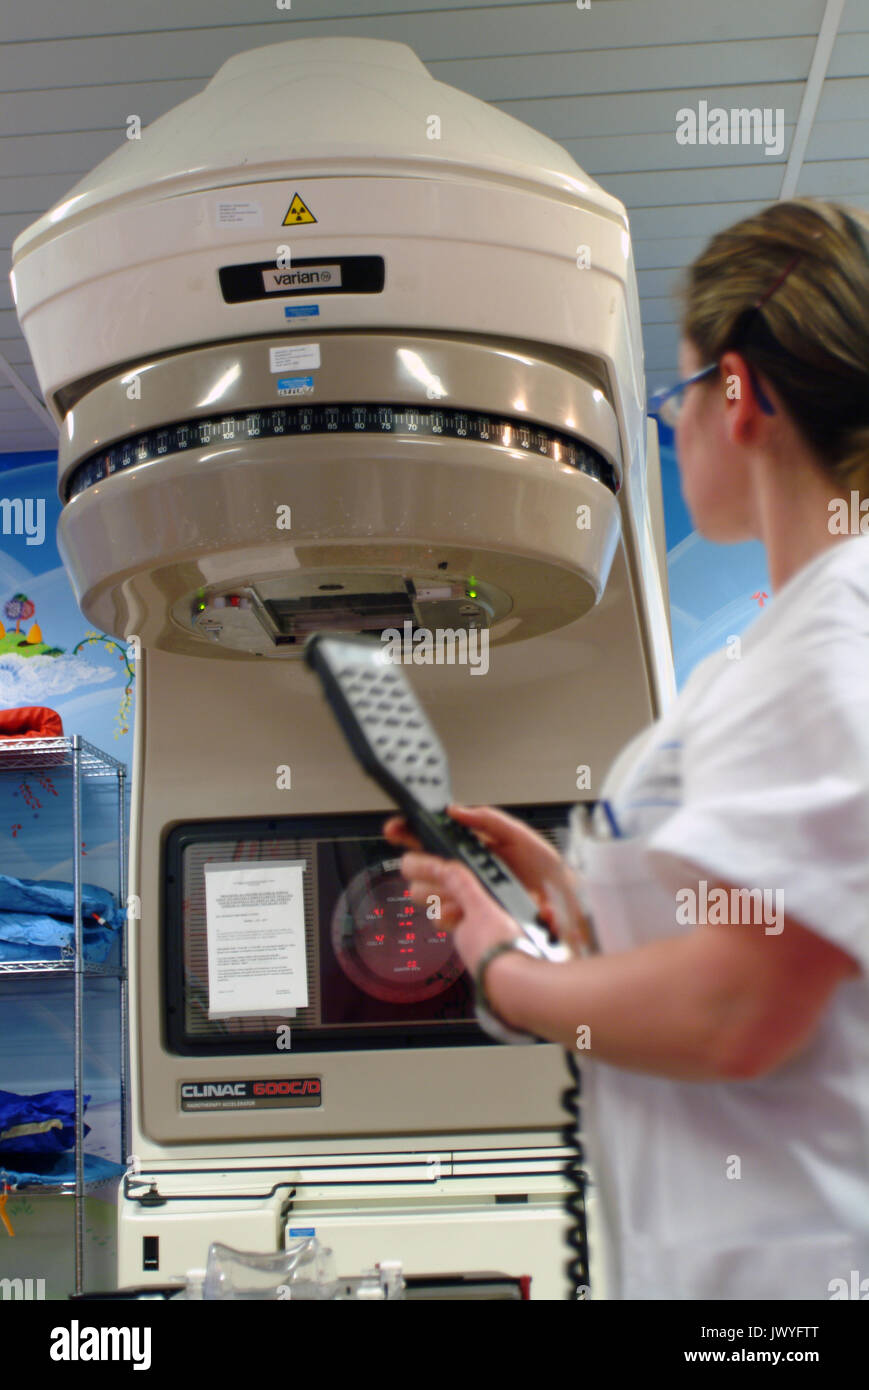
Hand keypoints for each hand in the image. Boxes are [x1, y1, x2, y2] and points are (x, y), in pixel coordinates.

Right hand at [383, 803, 591, 953]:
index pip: (427, 835)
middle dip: (417, 862)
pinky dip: (448, 911)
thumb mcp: (519, 836)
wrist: (565, 905)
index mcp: (468, 846)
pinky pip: (441, 918)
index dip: (406, 830)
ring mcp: (462, 896)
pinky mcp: (468, 919)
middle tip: (432, 862)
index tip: (395, 827)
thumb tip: (455, 810)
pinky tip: (464, 906)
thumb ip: (488, 819)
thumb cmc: (547, 871)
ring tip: (456, 885)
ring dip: (434, 887)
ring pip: (422, 892)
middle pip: (415, 865)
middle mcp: (460, 872)